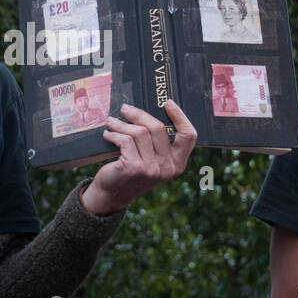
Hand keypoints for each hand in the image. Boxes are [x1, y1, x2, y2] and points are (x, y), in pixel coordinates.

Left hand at [81, 100, 197, 214]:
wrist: (113, 194)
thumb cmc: (132, 170)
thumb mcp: (152, 160)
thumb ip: (157, 142)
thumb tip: (150, 109)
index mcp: (178, 164)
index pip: (189, 136)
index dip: (180, 117)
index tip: (168, 103)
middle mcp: (168, 168)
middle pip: (158, 128)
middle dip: (139, 114)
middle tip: (126, 109)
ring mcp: (152, 169)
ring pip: (140, 132)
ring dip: (122, 124)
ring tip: (112, 122)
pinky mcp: (134, 168)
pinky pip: (125, 140)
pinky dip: (114, 134)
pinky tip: (108, 134)